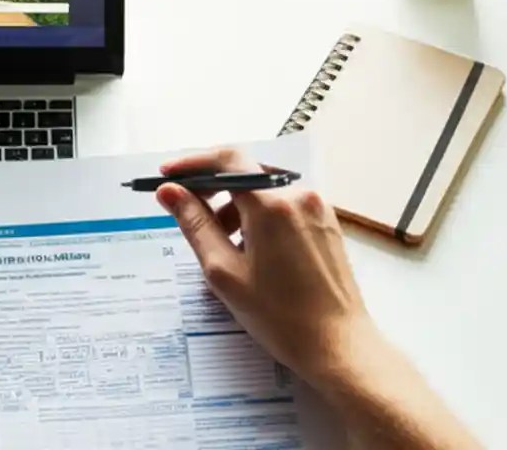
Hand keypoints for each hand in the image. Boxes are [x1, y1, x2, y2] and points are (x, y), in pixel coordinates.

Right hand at [155, 148, 374, 389]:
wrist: (338, 345)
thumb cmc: (279, 316)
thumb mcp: (223, 272)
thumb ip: (195, 224)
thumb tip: (169, 192)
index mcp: (271, 206)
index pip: (226, 159)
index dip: (192, 162)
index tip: (167, 176)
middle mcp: (298, 196)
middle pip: (245, 172)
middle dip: (211, 187)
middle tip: (187, 211)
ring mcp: (317, 207)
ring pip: (264, 190)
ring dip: (235, 205)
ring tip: (221, 244)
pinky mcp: (326, 221)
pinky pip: (283, 204)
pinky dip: (259, 215)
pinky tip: (250, 249)